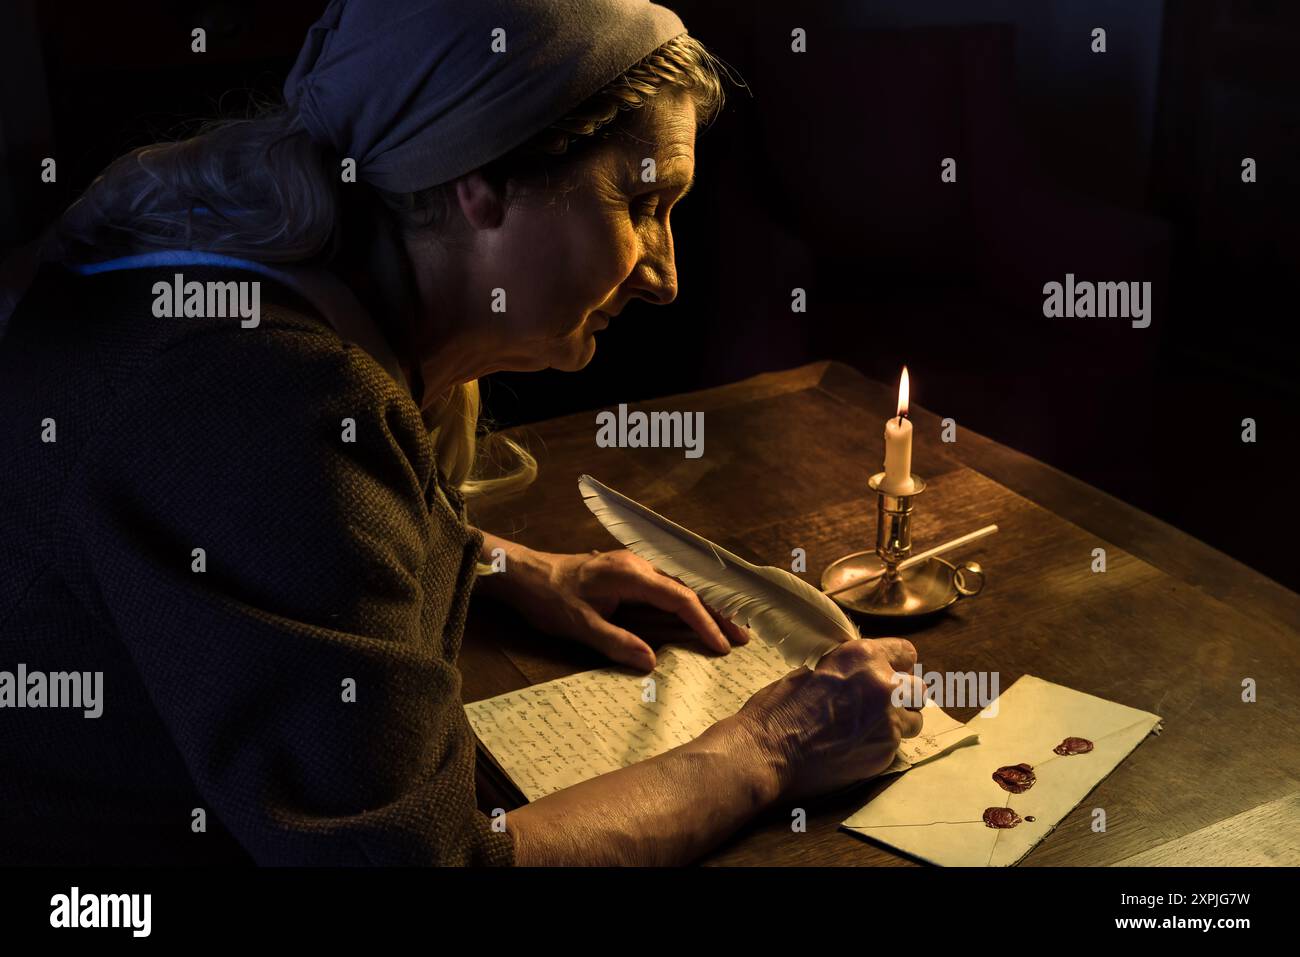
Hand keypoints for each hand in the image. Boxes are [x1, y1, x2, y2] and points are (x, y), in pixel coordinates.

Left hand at [480, 545, 749, 671]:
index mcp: (631, 574)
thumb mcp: (580, 626)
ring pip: (682, 585)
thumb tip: (652, 664)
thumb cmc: (549, 599)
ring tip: (733, 627)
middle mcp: (640, 564)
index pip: (680, 599)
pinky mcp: (630, 572)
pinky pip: (668, 586)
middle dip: (718, 613)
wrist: (526, 574)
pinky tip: (700, 614)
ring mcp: (636, 565)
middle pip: (689, 588)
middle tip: (745, 638)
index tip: (722, 648)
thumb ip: (617, 643)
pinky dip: (689, 602)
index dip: (704, 624)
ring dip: (707, 606)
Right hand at [733, 637, 926, 802]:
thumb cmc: (777, 709)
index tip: (896, 671)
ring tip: (868, 729)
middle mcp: (883, 686)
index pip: (905, 652)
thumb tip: (855, 675)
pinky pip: (895, 747)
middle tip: (882, 704)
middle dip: (903, 695)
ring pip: (913, 721)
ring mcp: (888, 722)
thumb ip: (844, 671)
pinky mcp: (884, 753)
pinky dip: (880, 746)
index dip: (900, 663)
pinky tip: (854, 748)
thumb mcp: (810, 671)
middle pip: (917, 689)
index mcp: (863, 657)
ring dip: (897, 723)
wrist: (767, 752)